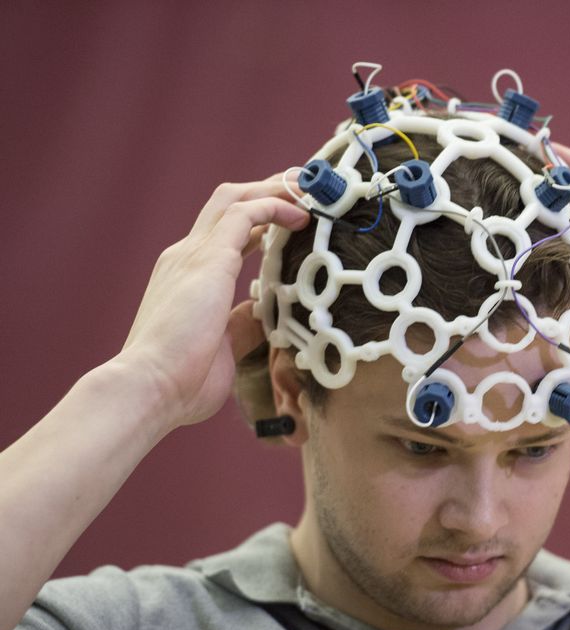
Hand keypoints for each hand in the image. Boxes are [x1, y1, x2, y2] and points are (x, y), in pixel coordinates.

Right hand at [118, 176, 308, 430]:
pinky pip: (245, 213)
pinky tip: (300, 216)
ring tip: (310, 192)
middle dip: (269, 190)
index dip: (260, 220)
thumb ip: (240, 326)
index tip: (293, 219)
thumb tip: (261, 316)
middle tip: (306, 190)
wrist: (148, 387)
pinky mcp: (208, 259)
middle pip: (228, 203)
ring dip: (275, 190)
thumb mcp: (222, 347)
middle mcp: (186, 256)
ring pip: (236, 199)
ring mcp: (194, 254)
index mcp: (187, 277)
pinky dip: (275, 206)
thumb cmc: (181, 380)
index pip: (224, 233)